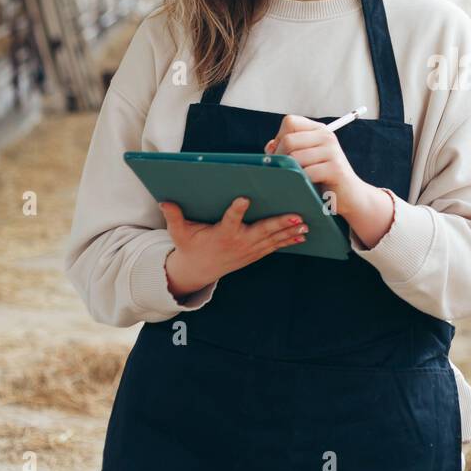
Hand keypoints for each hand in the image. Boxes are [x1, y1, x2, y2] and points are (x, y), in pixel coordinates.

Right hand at [159, 197, 307, 296]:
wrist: (198, 271)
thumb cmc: (190, 247)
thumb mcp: (179, 233)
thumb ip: (174, 217)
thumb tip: (164, 200)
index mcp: (221, 234)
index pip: (229, 220)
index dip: (236, 210)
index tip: (244, 199)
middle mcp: (238, 243)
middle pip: (262, 232)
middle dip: (280, 224)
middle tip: (296, 217)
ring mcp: (249, 250)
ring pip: (272, 240)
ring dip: (290, 233)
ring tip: (306, 225)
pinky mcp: (254, 254)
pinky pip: (274, 247)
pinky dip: (288, 242)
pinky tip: (302, 236)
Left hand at [266, 114, 364, 216]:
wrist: (350, 195)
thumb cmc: (323, 177)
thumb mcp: (305, 158)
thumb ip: (287, 148)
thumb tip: (270, 148)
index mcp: (319, 130)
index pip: (290, 122)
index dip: (279, 138)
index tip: (281, 154)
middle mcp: (327, 136)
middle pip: (289, 140)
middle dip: (279, 158)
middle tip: (282, 171)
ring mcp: (332, 151)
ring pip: (295, 157)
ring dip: (289, 172)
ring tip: (294, 180)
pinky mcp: (335, 168)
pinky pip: (306, 173)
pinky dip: (300, 182)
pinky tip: (304, 187)